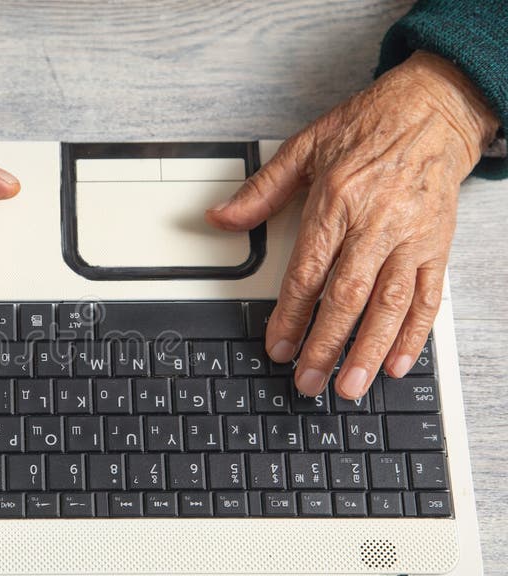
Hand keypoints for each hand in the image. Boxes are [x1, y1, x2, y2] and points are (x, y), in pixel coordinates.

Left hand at [207, 51, 497, 398]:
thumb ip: (262, 189)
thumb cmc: (370, 126)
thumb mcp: (306, 146)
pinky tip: (395, 363)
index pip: (307, 271)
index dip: (290, 314)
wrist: (434, 108)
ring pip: (389, 305)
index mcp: (337, 200)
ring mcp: (411, 237)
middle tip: (307, 380)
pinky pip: (428, 297)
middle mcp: (376, 222)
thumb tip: (220, 216)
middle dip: (325, 345)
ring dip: (368, 350)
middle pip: (347, 296)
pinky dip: (413, 334)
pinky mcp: (436, 245)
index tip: (277, 346)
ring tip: (350, 386)